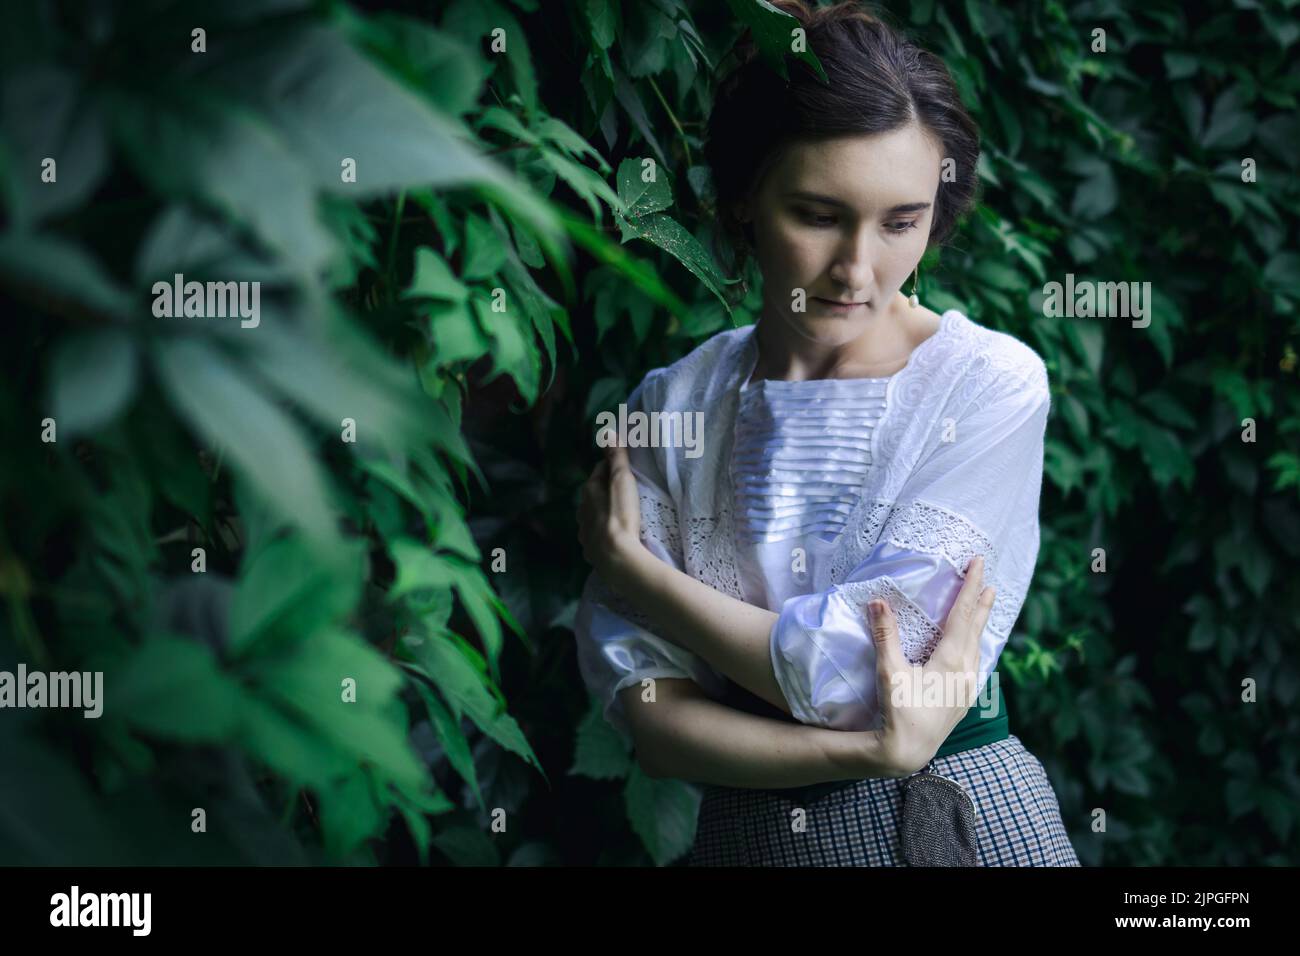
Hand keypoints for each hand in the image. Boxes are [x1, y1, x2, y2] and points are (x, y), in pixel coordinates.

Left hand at [577, 430, 645, 593]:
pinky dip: (602, 534)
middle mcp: (582, 511)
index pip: (599, 473)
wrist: (617, 556)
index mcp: (589, 491)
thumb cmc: (621, 515)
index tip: (623, 469)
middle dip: (605, 492)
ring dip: (602, 514)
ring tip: (618, 516)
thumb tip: (607, 431)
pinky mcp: (591, 551)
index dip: (611, 469)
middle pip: (594, 496)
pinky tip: (612, 537)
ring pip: (592, 517)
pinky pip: (595, 537)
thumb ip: (616, 458)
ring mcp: (585, 532)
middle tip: (623, 493)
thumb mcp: (622, 481)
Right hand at [865, 555, 994, 776]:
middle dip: (982, 602)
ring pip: (978, 646)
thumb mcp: (890, 671)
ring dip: (980, 623)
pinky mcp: (964, 698)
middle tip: (989, 580)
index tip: (979, 564)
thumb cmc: (899, 711)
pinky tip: (973, 646)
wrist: (908, 750)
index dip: (971, 587)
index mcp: (952, 659)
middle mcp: (966, 670)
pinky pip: (975, 662)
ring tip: (985, 606)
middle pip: (976, 628)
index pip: (963, 614)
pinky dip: (975, 644)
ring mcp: (968, 686)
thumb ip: (885, 635)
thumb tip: (878, 601)